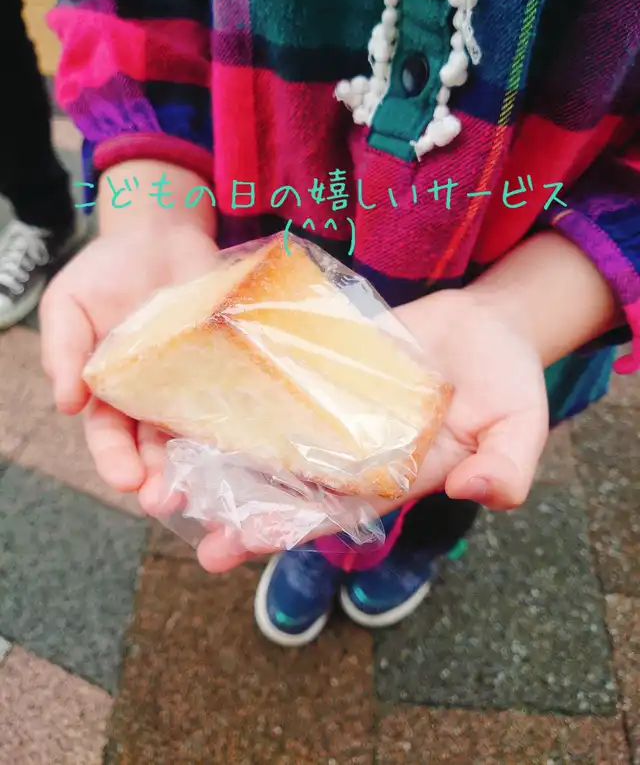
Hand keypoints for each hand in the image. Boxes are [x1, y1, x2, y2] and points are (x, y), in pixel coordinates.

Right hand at [40, 161, 219, 494]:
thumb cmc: (108, 269)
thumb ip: (62, 350)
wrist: (161, 233)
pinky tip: (249, 448)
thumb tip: (65, 403)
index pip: (110, 437)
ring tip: (208, 490)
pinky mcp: (227, 367)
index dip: (116, 460)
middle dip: (160, 479)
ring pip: (196, 435)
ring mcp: (194, 385)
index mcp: (110, 392)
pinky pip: (235, 401)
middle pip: (155, 448)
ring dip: (200, 466)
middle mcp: (152, 398)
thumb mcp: (69, 303)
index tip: (126, 479)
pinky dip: (240, 426)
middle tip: (168, 501)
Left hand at [192, 287, 549, 571]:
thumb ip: (506, 466)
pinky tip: (191, 401)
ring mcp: (331, 407)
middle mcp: (352, 448)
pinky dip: (238, 396)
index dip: (289, 526)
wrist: (487, 324)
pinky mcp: (320, 365)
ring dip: (221, 455)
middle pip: (287, 482)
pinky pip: (276, 383)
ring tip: (165, 469)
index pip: (334, 509)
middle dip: (235, 503)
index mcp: (393, 474)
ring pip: (271, 437)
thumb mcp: (519, 424)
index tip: (241, 540)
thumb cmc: (508, 381)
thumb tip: (479, 492)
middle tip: (174, 515)